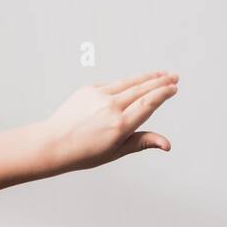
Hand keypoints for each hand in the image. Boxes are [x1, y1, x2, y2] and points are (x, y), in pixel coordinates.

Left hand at [40, 70, 177, 171]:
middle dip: (161, 81)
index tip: (174, 88)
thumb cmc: (84, 152)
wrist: (52, 143)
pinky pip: (114, 84)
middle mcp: (111, 108)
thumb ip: (142, 142)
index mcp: (119, 126)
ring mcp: (99, 97)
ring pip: (130, 82)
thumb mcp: (116, 151)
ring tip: (161, 74)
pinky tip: (136, 82)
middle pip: (143, 89)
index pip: (148, 104)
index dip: (163, 94)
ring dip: (148, 77)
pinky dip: (127, 82)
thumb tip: (167, 145)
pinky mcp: (89, 90)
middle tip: (174, 77)